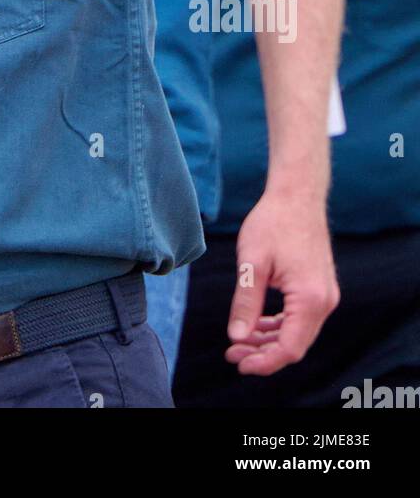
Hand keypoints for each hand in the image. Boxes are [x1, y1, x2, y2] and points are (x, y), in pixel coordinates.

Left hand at [225, 190, 339, 374]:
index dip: (264, 362)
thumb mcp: (252, 263)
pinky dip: (279, 326)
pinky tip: (257, 325)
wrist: (297, 195)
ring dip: (269, 341)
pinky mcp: (320, 289)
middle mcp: (325, 301)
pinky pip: (300, 318)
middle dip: (263, 353)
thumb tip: (237, 338)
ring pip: (298, 333)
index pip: (290, 348)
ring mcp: (326, 295)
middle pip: (295, 344)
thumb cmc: (273, 222)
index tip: (238, 363)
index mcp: (310, 298)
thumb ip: (245, 303)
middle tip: (232, 353)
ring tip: (239, 341)